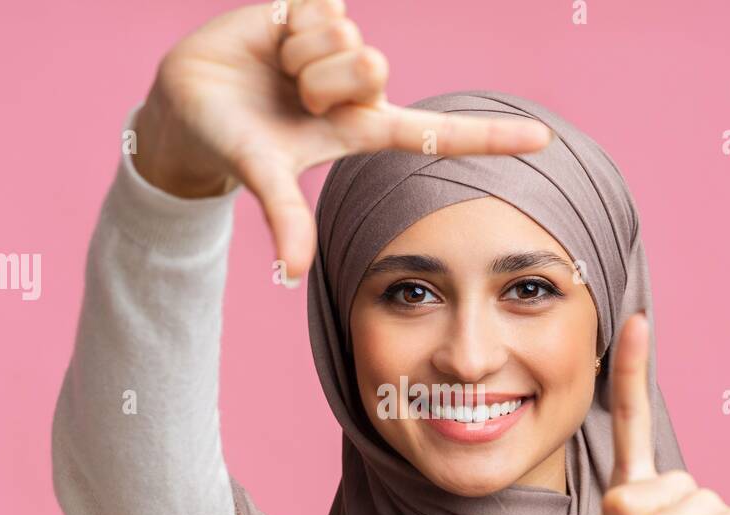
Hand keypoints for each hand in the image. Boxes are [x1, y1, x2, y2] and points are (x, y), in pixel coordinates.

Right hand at [133, 0, 552, 279]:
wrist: (185, 102)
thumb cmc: (232, 143)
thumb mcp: (262, 175)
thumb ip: (285, 216)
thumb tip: (291, 273)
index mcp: (363, 129)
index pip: (437, 134)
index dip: (490, 137)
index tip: (544, 141)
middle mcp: (360, 87)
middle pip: (374, 67)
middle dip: (324, 81)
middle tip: (293, 95)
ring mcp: (339, 45)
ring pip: (346, 37)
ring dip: (302, 56)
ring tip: (278, 71)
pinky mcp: (315, 8)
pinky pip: (322, 5)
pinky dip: (290, 24)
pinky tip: (275, 37)